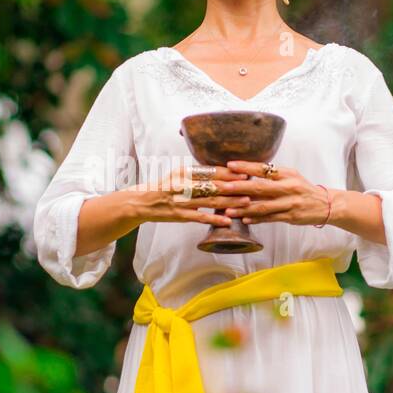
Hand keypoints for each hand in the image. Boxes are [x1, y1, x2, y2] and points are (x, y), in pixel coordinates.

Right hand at [129, 165, 251, 226]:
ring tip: (246, 202)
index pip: (210, 171)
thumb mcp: (177, 176)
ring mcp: (181, 200)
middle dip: (234, 186)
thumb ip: (197, 175)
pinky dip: (214, 219)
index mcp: (183, 172)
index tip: (244, 173)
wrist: (141, 203)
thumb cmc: (163, 188)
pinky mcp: (179, 215)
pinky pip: (200, 217)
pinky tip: (227, 221)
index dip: (229, 173)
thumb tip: (222, 173)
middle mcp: (182, 184)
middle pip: (213, 185)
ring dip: (230, 202)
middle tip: (251, 186)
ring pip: (210, 201)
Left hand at [216, 160, 332, 225]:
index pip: (263, 168)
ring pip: (263, 206)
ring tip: (228, 210)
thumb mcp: (290, 177)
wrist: (326, 204)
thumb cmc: (303, 189)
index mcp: (286, 174)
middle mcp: (288, 187)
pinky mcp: (290, 217)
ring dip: (244, 208)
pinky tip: (244, 220)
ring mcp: (289, 203)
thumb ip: (272, 176)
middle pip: (260, 187)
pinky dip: (256, 219)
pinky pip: (270, 218)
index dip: (246, 167)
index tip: (230, 165)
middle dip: (239, 187)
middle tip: (223, 187)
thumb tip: (245, 174)